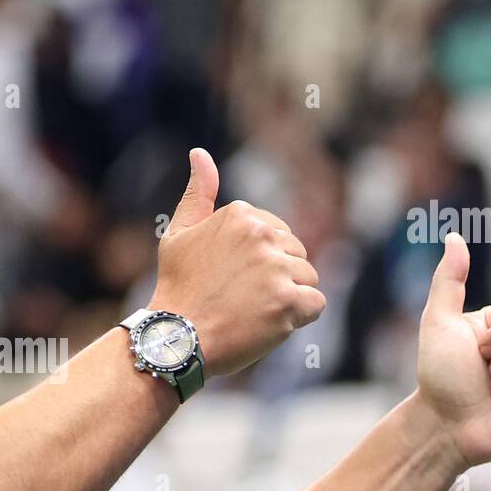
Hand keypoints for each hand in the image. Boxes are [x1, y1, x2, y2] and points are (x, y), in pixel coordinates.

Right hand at [148, 149, 324, 376]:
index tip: (233, 280)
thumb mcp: (179, 234)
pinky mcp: (288, 301)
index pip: (279, 235)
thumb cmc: (177, 289)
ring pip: (308, 279)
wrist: (174, 338)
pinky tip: (268, 324)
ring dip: (288, 299)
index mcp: (240, 215)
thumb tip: (200, 152)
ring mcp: (276, 268)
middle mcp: (261, 235)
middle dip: (278, 279)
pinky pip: (315, 304)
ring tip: (253, 312)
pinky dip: (298, 318)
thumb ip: (198, 193)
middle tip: (241, 299)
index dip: (260, 263)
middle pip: (297, 255)